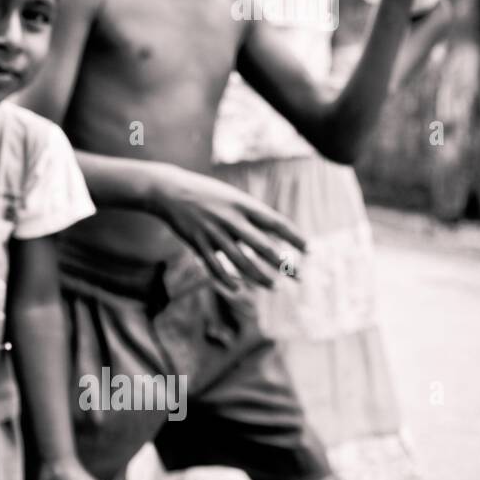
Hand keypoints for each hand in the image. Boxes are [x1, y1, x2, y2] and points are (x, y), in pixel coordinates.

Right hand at [150, 164, 306, 290]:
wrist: (169, 191)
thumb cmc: (206, 194)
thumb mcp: (232, 198)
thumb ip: (251, 216)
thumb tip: (274, 237)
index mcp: (242, 204)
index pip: (275, 222)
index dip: (294, 237)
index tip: (310, 250)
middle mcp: (230, 218)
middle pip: (262, 246)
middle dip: (282, 263)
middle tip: (299, 277)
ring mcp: (212, 232)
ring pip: (240, 260)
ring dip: (259, 276)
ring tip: (274, 286)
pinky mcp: (197, 243)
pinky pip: (215, 266)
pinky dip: (227, 279)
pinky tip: (239, 288)